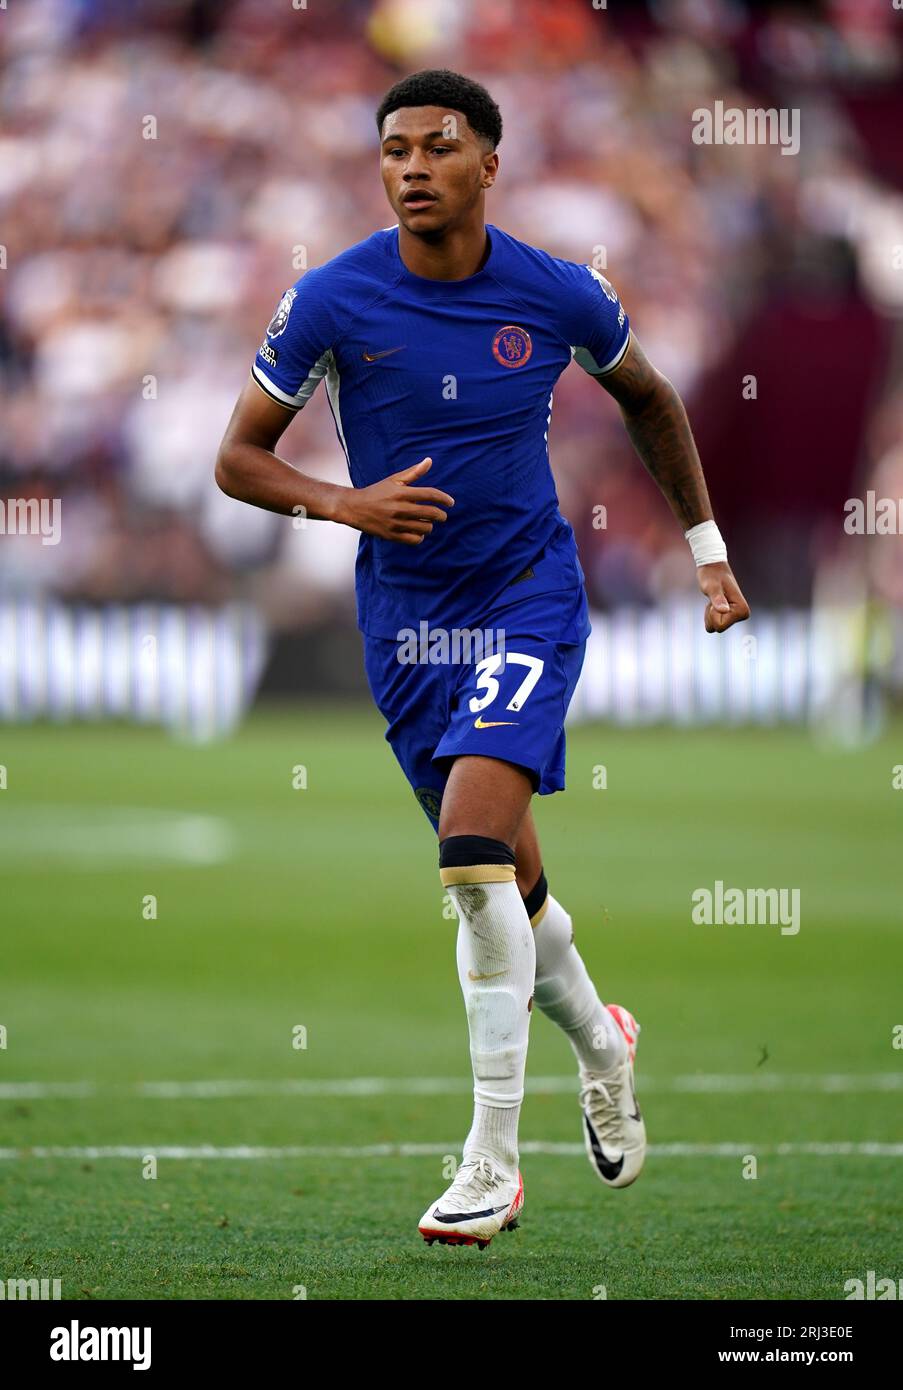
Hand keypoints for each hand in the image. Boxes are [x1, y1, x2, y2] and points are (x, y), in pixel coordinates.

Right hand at [336, 457, 453, 544]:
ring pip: (425, 528)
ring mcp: (395, 523)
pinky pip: (415, 539)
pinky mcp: (391, 536)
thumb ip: (413, 472)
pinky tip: (417, 531)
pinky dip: (420, 536)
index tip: (451, 503)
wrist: (354, 508)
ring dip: (429, 525)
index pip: (430, 495)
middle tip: (442, 515)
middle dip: (441, 515)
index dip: (444, 499)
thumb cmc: (377, 492)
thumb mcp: (394, 480)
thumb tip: (429, 461)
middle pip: (431, 513)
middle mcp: (399, 508)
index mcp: (401, 492)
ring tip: (427, 522)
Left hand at [697, 561, 749, 632]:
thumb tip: (724, 610)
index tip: (716, 599)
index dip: (713, 613)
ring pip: (715, 627)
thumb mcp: (711, 586)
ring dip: (710, 613)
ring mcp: (737, 616)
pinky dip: (710, 614)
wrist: (712, 568)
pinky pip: (714, 624)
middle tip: (714, 598)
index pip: (720, 626)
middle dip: (711, 614)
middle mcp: (743, 614)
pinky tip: (714, 602)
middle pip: (718, 628)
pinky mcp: (730, 615)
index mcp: (742, 610)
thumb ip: (717, 598)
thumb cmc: (711, 575)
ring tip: (714, 599)